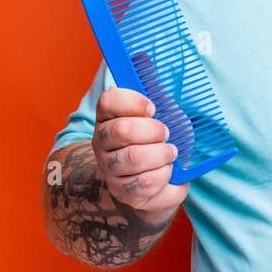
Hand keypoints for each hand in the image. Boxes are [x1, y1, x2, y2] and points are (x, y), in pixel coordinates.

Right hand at [93, 87, 189, 224]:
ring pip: (134, 157)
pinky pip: (144, 181)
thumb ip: (159, 97)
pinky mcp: (120, 189)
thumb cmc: (158, 140)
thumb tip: (158, 82)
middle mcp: (102, 140)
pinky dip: (163, 174)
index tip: (153, 108)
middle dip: (154, 131)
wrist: (157, 178)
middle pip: (123, 129)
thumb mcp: (161, 115)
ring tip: (169, 153)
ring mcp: (108, 166)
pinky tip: (165, 170)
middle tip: (166, 134)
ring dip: (161, 154)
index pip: (109, 100)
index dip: (134, 102)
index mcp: (108, 115)